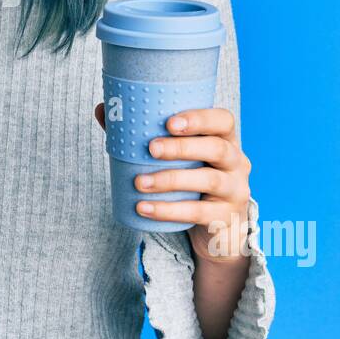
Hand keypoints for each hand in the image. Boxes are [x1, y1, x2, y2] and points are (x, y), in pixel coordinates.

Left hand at [94, 104, 252, 264]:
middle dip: (182, 147)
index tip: (169, 122)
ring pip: (208, 180)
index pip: (223, 120)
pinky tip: (144, 208)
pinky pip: (199, 213)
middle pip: (217, 148)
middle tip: (150, 149)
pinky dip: (169, 210)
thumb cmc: (191, 182)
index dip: (199, 118)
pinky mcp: (225, 218)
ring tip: (140, 182)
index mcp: (226, 140)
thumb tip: (102, 108)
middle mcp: (237, 162)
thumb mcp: (176, 159)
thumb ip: (142, 134)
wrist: (217, 230)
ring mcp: (235, 191)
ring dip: (170, 179)